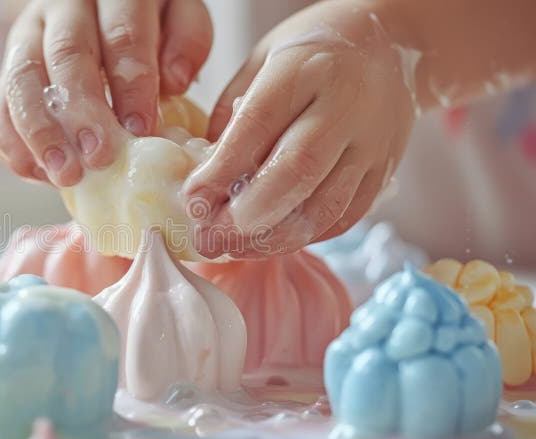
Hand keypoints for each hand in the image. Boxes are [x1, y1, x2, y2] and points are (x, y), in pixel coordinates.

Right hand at [0, 0, 212, 186]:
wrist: (103, 18)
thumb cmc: (151, 26)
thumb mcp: (180, 18)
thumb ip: (186, 41)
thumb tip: (172, 81)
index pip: (121, 33)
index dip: (130, 83)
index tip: (140, 129)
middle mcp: (62, 9)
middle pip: (65, 55)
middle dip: (80, 110)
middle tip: (97, 156)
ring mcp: (27, 37)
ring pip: (21, 78)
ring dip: (40, 132)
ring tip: (64, 174)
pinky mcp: (6, 70)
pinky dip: (11, 143)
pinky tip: (36, 172)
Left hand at [183, 1, 416, 258]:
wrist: (391, 43)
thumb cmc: (312, 51)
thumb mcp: (263, 60)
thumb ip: (234, 113)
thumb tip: (205, 174)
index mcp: (303, 70)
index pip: (257, 126)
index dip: (220, 171)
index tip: (191, 201)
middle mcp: (344, 106)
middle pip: (295, 172)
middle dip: (245, 217)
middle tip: (208, 240)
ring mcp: (371, 143)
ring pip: (324, 206)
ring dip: (274, 239)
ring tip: (234, 250)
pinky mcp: (385, 170)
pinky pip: (346, 216)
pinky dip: (306, 237)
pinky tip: (272, 241)